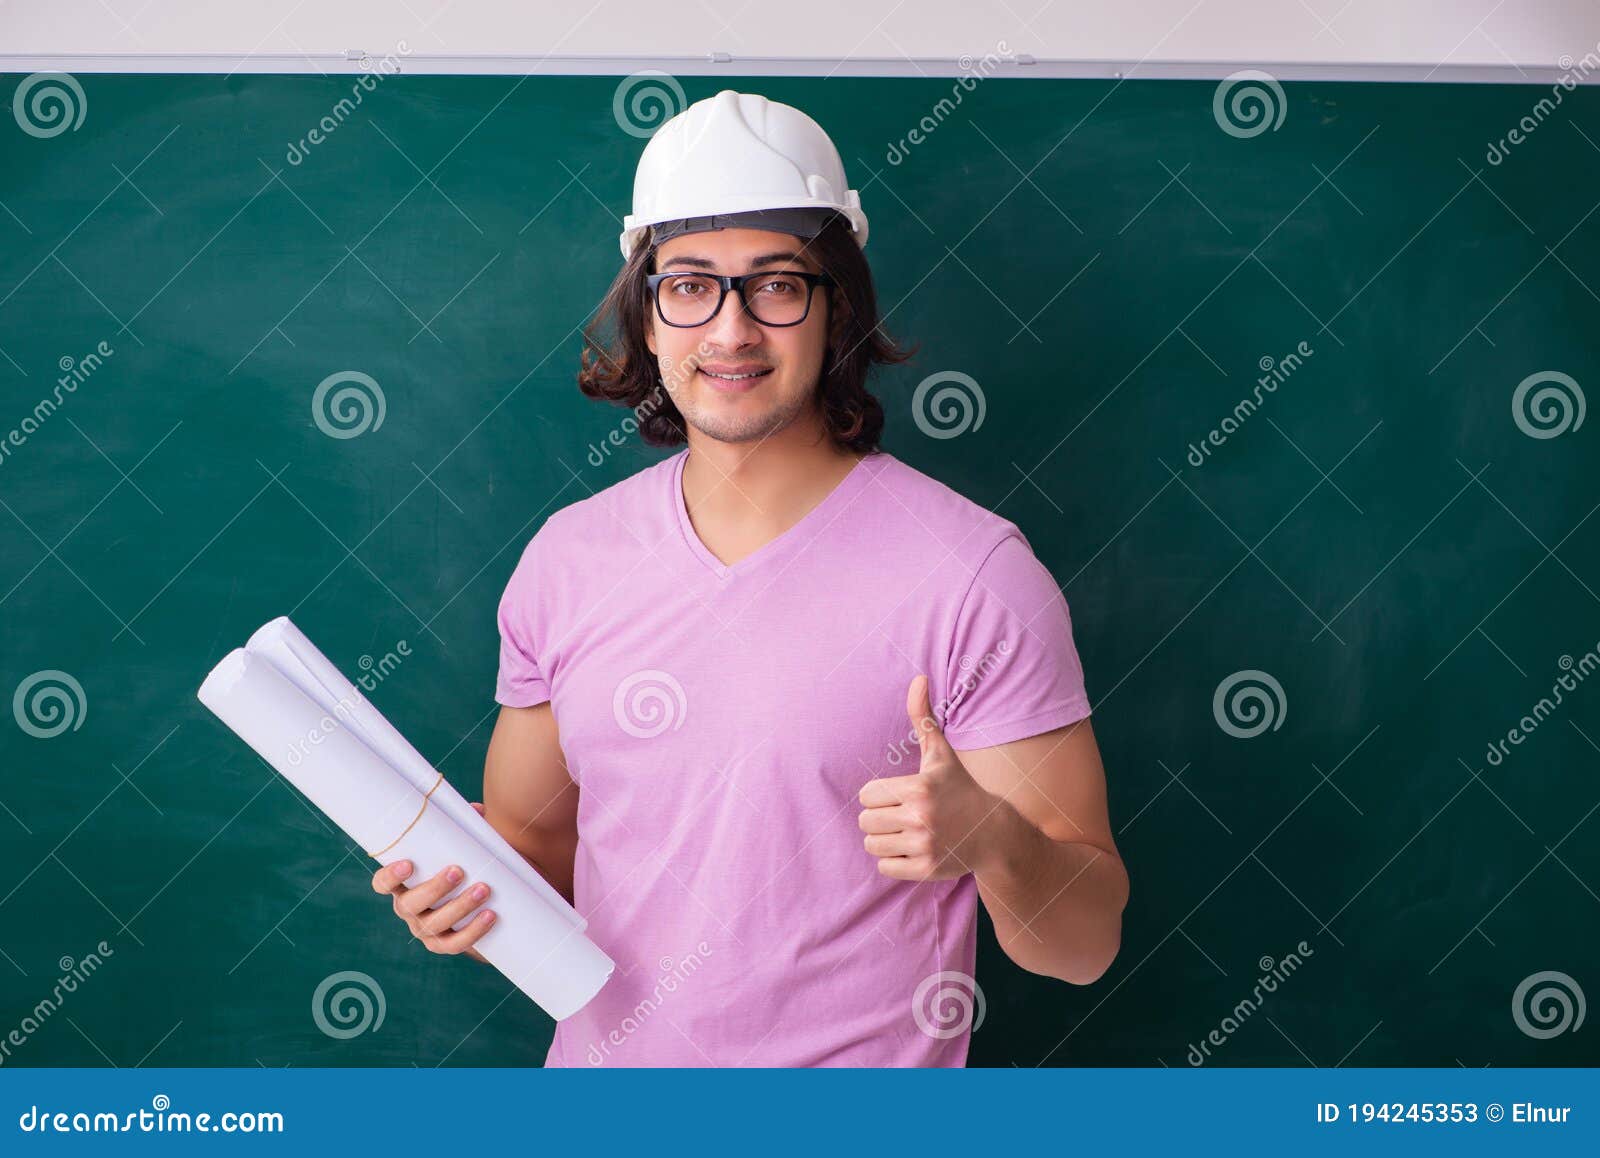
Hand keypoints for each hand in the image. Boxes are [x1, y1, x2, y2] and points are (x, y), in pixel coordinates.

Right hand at [370, 802, 495, 962]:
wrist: (484, 901)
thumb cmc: (465, 865)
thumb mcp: (462, 847)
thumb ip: (466, 827)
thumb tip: (477, 810)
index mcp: (404, 884)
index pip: (382, 883)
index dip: (390, 876)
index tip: (408, 864)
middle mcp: (408, 909)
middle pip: (411, 904)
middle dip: (434, 888)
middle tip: (458, 871)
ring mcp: (424, 930)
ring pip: (435, 924)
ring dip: (460, 906)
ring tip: (484, 889)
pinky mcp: (444, 945)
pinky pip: (455, 944)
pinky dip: (473, 931)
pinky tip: (490, 915)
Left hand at [858, 675, 1002, 880]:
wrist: (993, 832)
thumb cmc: (959, 788)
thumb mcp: (940, 754)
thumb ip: (923, 718)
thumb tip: (918, 677)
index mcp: (919, 787)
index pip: (866, 795)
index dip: (879, 794)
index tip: (898, 795)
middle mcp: (921, 817)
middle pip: (865, 822)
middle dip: (878, 818)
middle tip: (900, 815)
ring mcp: (924, 846)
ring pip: (872, 846)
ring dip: (884, 840)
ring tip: (905, 832)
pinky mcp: (927, 870)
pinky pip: (885, 867)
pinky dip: (894, 861)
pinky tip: (913, 849)